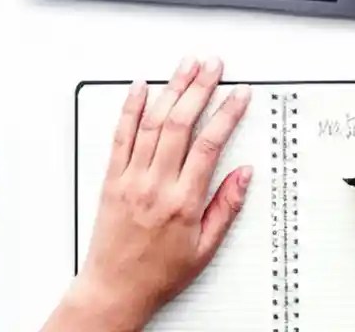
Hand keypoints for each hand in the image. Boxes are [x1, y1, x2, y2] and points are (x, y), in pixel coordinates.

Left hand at [45, 58, 252, 331]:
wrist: (114, 289)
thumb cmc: (157, 273)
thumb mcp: (205, 248)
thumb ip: (226, 207)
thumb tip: (243, 175)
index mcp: (182, 202)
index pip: (209, 144)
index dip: (227, 113)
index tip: (239, 95)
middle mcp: (155, 184)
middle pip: (180, 123)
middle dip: (200, 87)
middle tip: (213, 66)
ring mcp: (130, 178)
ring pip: (152, 122)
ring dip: (171, 89)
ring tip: (185, 66)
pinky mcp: (111, 178)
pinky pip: (120, 135)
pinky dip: (130, 108)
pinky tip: (140, 88)